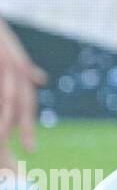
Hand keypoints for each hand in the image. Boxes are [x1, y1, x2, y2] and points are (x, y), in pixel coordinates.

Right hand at [0, 19, 46, 160]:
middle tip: (26, 150)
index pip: (26, 101)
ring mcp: (6, 61)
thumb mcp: (11, 55)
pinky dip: (4, 99)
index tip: (30, 148)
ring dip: (6, 118)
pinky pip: (4, 86)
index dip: (27, 125)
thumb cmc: (2, 39)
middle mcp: (15, 67)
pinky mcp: (3, 55)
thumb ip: (23, 69)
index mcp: (20, 70)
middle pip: (20, 102)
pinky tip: (2, 120)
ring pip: (8, 96)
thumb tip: (40, 78)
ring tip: (3, 138)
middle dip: (22, 127)